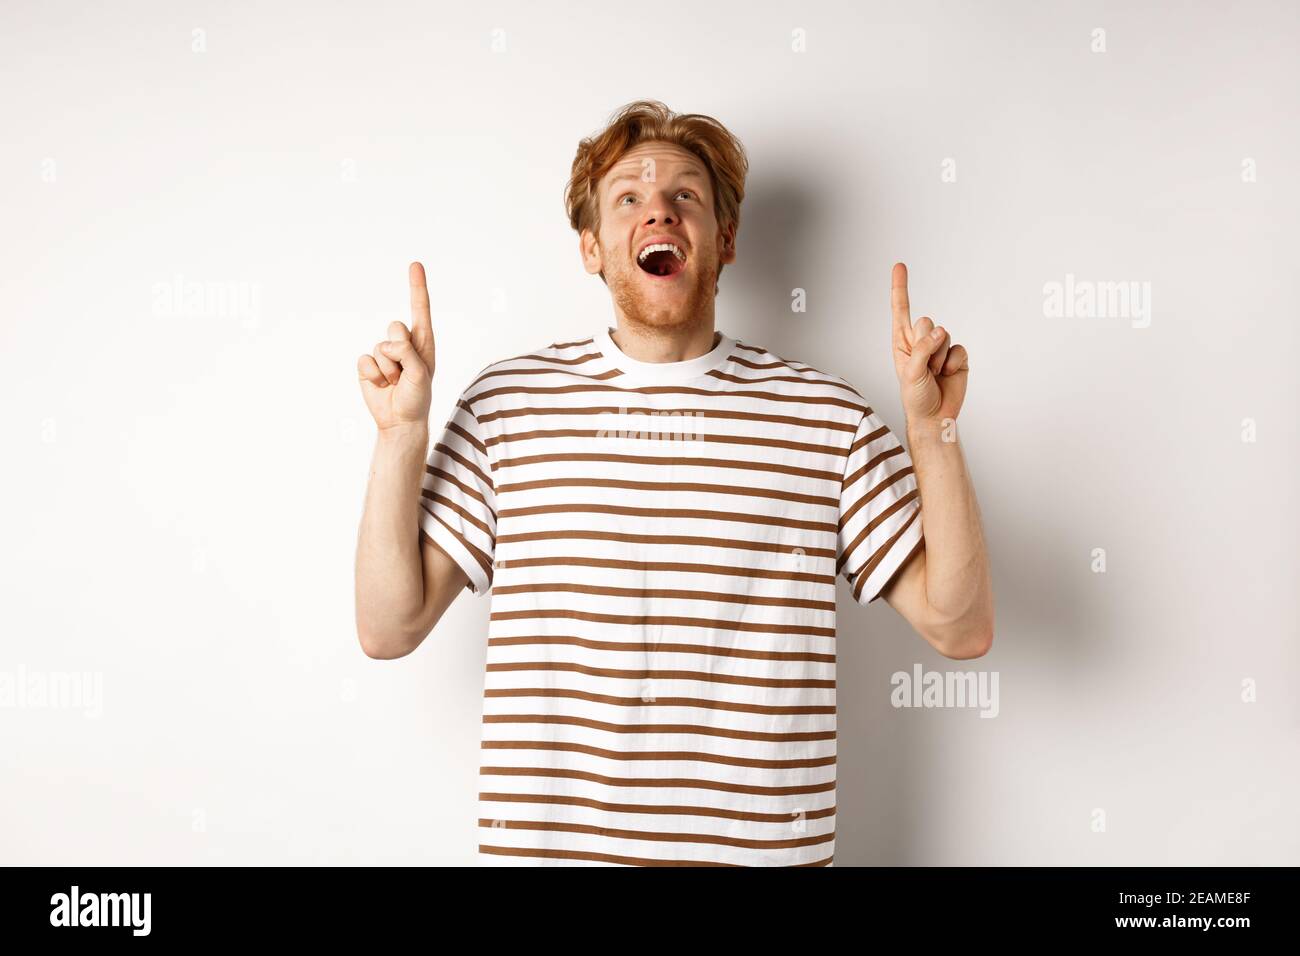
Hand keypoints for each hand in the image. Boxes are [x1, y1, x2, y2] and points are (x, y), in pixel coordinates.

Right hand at [357, 262, 436, 432]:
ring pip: (380, 346)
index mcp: (423, 343)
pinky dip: (373, 375)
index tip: (415, 265)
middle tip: (405, 374)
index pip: (420, 310)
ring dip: (388, 368)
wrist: (399, 421)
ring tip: (395, 382)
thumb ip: (409, 354)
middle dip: (400, 351)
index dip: (417, 287)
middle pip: (395, 327)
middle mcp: (404, 344)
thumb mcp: (421, 375)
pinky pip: (365, 359)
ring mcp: (384, 353)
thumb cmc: (417, 398)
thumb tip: (390, 343)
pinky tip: (381, 385)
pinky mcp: (369, 364)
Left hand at [890, 262, 968, 425]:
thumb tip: (939, 331)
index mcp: (902, 342)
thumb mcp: (911, 373)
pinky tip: (948, 375)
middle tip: (925, 367)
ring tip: (935, 374)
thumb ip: (922, 350)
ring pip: (944, 334)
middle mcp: (920, 341)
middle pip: (926, 322)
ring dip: (940, 357)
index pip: (901, 310)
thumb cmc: (915, 397)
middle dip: (927, 344)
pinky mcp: (957, 356)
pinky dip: (954, 363)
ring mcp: (940, 348)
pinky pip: (960, 348)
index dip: (900, 288)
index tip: (899, 265)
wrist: (935, 416)